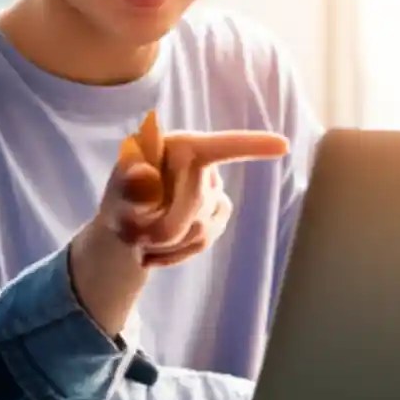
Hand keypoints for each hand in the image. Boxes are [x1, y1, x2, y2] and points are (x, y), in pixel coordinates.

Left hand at [69, 123, 288, 335]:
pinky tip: (156, 254)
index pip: (221, 147)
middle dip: (164, 225)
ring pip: (199, 228)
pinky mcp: (218, 215)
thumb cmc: (122, 197)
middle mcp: (205, 164)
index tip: (282, 145)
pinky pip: (203, 241)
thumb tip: (139, 174)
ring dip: (166, 242)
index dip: (252, 146)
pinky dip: (176, 253)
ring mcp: (215, 191)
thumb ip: (127, 184)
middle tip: (133, 235)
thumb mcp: (116, 190)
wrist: (127, 222)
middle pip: (198, 203)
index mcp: (182, 146)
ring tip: (140, 241)